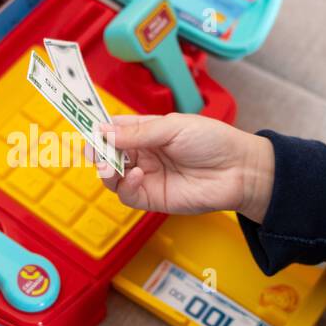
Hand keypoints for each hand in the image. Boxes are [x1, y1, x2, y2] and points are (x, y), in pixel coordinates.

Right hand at [93, 113, 274, 220]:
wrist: (238, 170)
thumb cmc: (213, 141)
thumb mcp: (173, 127)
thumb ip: (139, 133)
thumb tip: (104, 132)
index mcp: (147, 131)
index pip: (114, 129)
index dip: (99, 128)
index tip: (87, 127)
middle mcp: (142, 153)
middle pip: (107, 153)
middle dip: (96, 150)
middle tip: (93, 149)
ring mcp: (145, 176)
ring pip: (111, 175)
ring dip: (105, 169)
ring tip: (108, 164)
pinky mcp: (151, 198)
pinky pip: (126, 193)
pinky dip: (124, 184)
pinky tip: (136, 174)